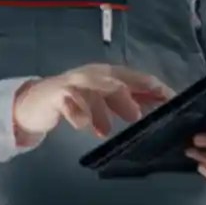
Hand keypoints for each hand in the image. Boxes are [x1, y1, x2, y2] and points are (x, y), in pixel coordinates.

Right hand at [12, 64, 175, 146]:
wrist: (35, 102)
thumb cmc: (76, 101)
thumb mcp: (105, 100)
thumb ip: (130, 101)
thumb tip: (160, 105)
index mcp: (108, 74)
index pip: (135, 79)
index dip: (153, 89)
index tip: (170, 101)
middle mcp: (93, 75)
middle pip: (115, 82)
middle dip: (129, 98)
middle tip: (138, 117)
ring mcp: (74, 83)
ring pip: (92, 91)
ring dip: (101, 109)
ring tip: (106, 130)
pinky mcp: (56, 95)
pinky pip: (67, 101)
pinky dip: (76, 113)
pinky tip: (81, 125)